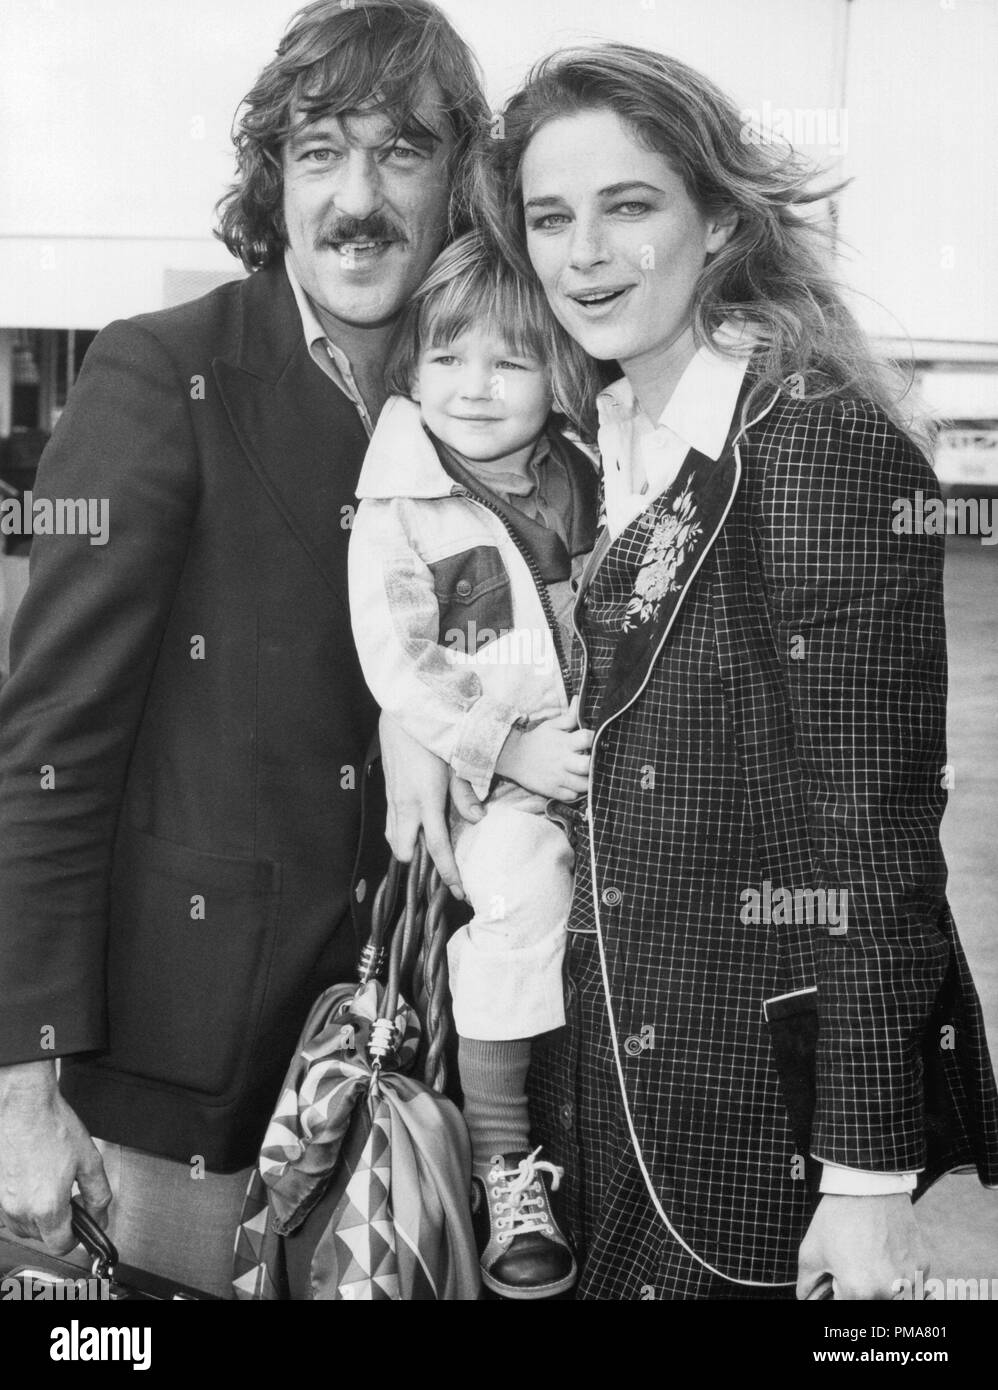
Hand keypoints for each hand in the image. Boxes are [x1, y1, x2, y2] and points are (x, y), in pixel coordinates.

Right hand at [0, 1060, 111, 1255]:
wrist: (26, 1106)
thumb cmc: (53, 1127)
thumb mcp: (89, 1160)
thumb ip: (99, 1194)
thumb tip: (100, 1216)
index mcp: (47, 1206)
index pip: (61, 1245)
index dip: (76, 1237)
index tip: (81, 1225)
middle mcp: (21, 1209)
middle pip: (43, 1238)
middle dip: (60, 1224)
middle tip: (70, 1199)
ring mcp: (5, 1202)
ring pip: (25, 1227)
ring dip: (41, 1217)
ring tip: (54, 1187)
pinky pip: (13, 1211)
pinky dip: (27, 1205)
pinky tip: (38, 1181)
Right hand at [378, 711, 483, 898]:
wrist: (402, 714)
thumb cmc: (432, 735)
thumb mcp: (456, 762)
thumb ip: (465, 793)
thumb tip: (477, 818)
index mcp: (426, 801)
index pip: (437, 847)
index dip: (448, 873)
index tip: (459, 891)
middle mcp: (405, 805)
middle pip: (404, 852)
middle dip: (419, 864)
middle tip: (441, 865)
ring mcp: (393, 799)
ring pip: (394, 838)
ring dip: (409, 848)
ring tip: (429, 847)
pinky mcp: (387, 791)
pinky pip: (391, 823)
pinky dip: (402, 832)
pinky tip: (418, 824)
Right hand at [495, 697, 593, 800]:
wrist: (512, 757)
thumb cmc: (536, 740)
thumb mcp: (551, 726)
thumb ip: (569, 716)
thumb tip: (580, 700)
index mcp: (564, 742)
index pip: (588, 738)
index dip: (594, 739)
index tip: (593, 741)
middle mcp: (562, 761)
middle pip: (588, 765)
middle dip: (594, 763)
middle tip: (592, 761)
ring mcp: (557, 778)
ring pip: (583, 785)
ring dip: (587, 780)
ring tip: (585, 774)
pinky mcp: (552, 791)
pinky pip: (572, 796)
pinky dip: (575, 791)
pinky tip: (573, 783)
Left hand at [797, 1194, 929, 1299]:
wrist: (869, 1184)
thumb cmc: (837, 1217)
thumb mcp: (811, 1251)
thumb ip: (807, 1284)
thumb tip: (805, 1299)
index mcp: (858, 1292)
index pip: (845, 1309)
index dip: (837, 1293)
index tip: (836, 1281)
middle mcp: (887, 1292)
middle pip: (870, 1303)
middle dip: (859, 1289)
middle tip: (852, 1262)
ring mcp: (909, 1280)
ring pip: (892, 1296)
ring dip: (881, 1285)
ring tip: (869, 1256)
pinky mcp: (922, 1266)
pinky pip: (909, 1281)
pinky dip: (898, 1273)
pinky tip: (885, 1250)